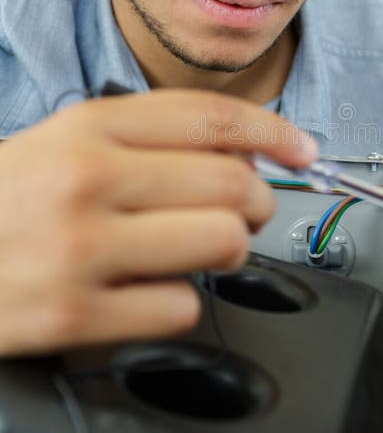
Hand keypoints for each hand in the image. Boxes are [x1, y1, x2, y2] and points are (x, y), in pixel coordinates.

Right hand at [0, 90, 316, 354]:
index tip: (302, 149)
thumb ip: (144, 141)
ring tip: (196, 251)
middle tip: (243, 211)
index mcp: (88, 127)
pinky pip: (180, 308)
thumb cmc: (4, 201)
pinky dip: (178, 303)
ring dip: (225, 252)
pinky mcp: (73, 314)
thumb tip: (238, 153)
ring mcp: (81, 248)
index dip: (274, 131)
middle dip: (256, 201)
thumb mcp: (62, 143)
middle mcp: (88, 179)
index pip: (212, 117)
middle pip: (231, 183)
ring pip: (221, 244)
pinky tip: (147, 293)